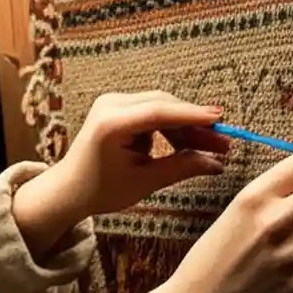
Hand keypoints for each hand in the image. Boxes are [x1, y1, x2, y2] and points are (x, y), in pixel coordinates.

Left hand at [13, 91, 228, 236]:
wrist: (69, 189)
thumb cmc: (101, 189)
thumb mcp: (144, 182)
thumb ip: (180, 168)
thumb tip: (216, 163)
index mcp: (111, 124)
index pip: (159, 112)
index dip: (192, 115)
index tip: (220, 119)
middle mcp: (110, 105)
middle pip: (164, 105)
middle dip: (195, 124)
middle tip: (223, 143)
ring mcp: (113, 103)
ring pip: (161, 107)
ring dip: (185, 126)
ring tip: (211, 148)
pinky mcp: (118, 107)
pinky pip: (152, 112)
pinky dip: (170, 127)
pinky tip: (186, 145)